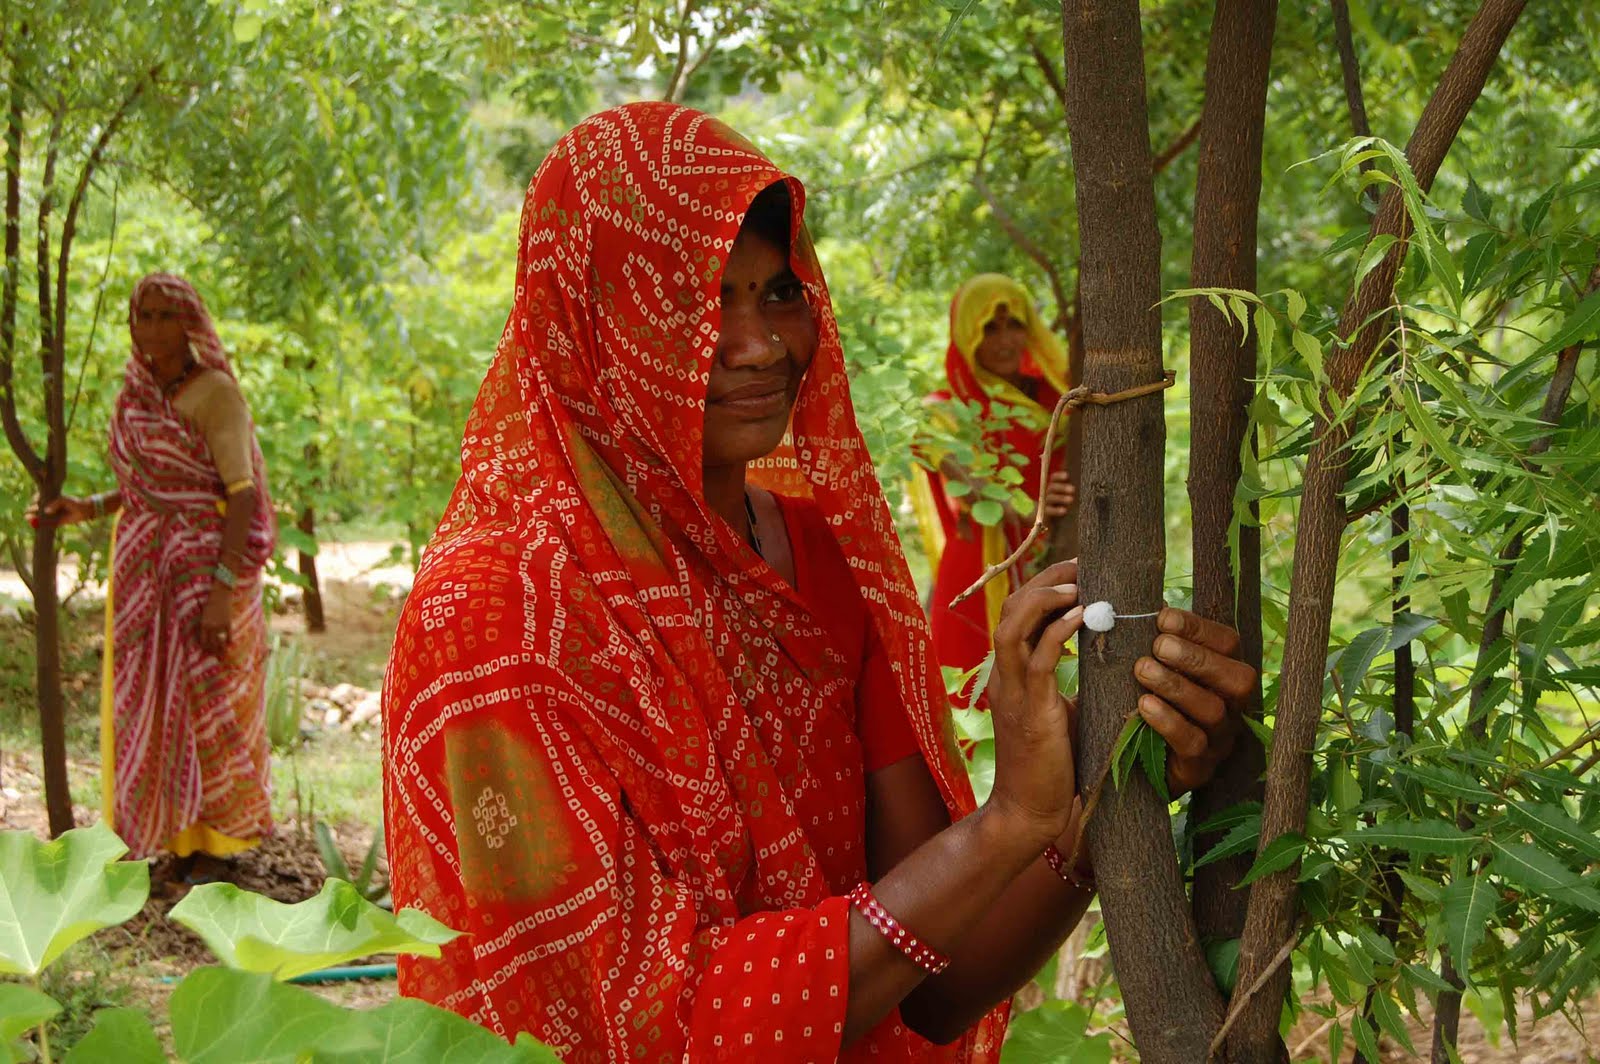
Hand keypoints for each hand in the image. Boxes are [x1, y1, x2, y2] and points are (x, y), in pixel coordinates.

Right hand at [27, 496, 93, 527]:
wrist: (83, 511)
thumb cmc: (73, 502)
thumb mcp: (64, 500)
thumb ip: (55, 503)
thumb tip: (46, 511)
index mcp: (50, 499)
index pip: (38, 499)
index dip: (34, 500)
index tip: (35, 501)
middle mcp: (48, 507)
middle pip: (36, 508)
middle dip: (31, 510)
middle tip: (30, 511)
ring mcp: (50, 515)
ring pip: (38, 516)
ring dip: (32, 517)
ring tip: (28, 517)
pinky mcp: (54, 522)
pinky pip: (44, 524)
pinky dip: (39, 524)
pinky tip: (34, 524)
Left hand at [198, 585, 232, 656]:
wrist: (220, 596)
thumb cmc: (210, 604)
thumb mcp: (204, 615)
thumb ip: (204, 625)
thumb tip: (206, 634)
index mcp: (203, 625)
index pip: (203, 642)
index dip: (205, 648)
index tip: (207, 651)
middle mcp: (211, 627)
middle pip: (211, 644)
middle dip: (213, 651)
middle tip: (215, 654)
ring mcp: (220, 626)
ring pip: (220, 642)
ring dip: (221, 648)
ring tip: (222, 652)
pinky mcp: (228, 624)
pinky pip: (228, 636)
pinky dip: (229, 641)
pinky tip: (229, 644)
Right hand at [985, 559, 1083, 845]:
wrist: (1029, 813)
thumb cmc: (1051, 768)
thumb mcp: (1061, 714)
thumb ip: (1073, 683)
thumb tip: (1109, 654)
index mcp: (1010, 676)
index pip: (1017, 615)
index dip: (1043, 587)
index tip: (1077, 569)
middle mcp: (1004, 677)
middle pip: (1010, 609)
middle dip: (1045, 580)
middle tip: (1081, 564)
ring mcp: (1012, 692)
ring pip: (1014, 626)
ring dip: (1046, 598)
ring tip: (1078, 582)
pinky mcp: (1029, 711)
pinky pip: (1038, 659)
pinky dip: (1058, 631)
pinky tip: (1083, 614)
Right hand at [1040, 472, 1075, 518]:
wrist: (1051, 522)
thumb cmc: (1063, 505)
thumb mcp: (1067, 496)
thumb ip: (1070, 488)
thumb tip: (1077, 476)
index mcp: (1053, 487)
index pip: (1053, 478)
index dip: (1059, 476)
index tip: (1067, 475)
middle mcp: (1047, 493)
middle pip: (1052, 487)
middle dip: (1062, 487)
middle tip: (1073, 489)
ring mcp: (1045, 503)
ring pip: (1051, 498)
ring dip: (1061, 498)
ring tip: (1071, 499)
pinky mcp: (1044, 514)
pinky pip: (1049, 510)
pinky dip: (1056, 510)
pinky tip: (1064, 510)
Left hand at [1133, 608, 1256, 794]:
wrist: (1141, 764)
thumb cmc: (1151, 700)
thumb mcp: (1159, 668)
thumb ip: (1156, 641)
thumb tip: (1140, 603)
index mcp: (1226, 673)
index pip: (1229, 643)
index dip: (1199, 628)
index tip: (1163, 617)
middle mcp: (1233, 705)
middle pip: (1236, 678)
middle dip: (1195, 657)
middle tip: (1158, 645)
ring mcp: (1220, 738)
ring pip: (1213, 710)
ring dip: (1177, 686)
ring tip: (1143, 669)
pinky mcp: (1200, 766)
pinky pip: (1192, 743)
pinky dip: (1168, 721)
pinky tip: (1144, 705)